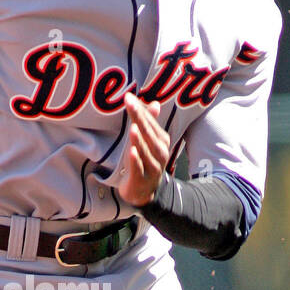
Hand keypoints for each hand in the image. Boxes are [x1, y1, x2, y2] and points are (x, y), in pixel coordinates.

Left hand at [116, 91, 168, 206]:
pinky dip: (136, 160)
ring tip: (133, 127)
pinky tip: (131, 151)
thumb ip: (150, 123)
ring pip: (146, 151)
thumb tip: (155, 103)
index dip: (140, 110)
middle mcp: (160, 152)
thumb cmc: (144, 162)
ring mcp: (152, 167)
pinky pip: (139, 168)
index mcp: (161, 141)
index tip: (128, 97)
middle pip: (149, 134)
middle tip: (129, 104)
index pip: (150, 122)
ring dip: (139, 139)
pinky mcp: (142, 179)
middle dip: (139, 118)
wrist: (145, 192)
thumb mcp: (148, 142)